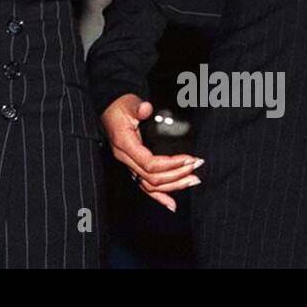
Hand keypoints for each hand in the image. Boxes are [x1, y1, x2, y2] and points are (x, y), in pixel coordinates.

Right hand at [100, 93, 202, 211]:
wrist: (110, 108)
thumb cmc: (121, 106)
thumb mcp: (129, 102)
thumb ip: (138, 107)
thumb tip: (146, 108)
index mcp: (124, 144)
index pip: (149, 163)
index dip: (171, 164)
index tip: (189, 158)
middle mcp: (125, 158)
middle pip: (152, 178)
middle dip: (177, 175)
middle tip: (196, 166)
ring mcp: (128, 164)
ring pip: (150, 185)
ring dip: (173, 186)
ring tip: (192, 180)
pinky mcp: (133, 166)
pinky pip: (144, 186)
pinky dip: (158, 196)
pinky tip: (171, 204)